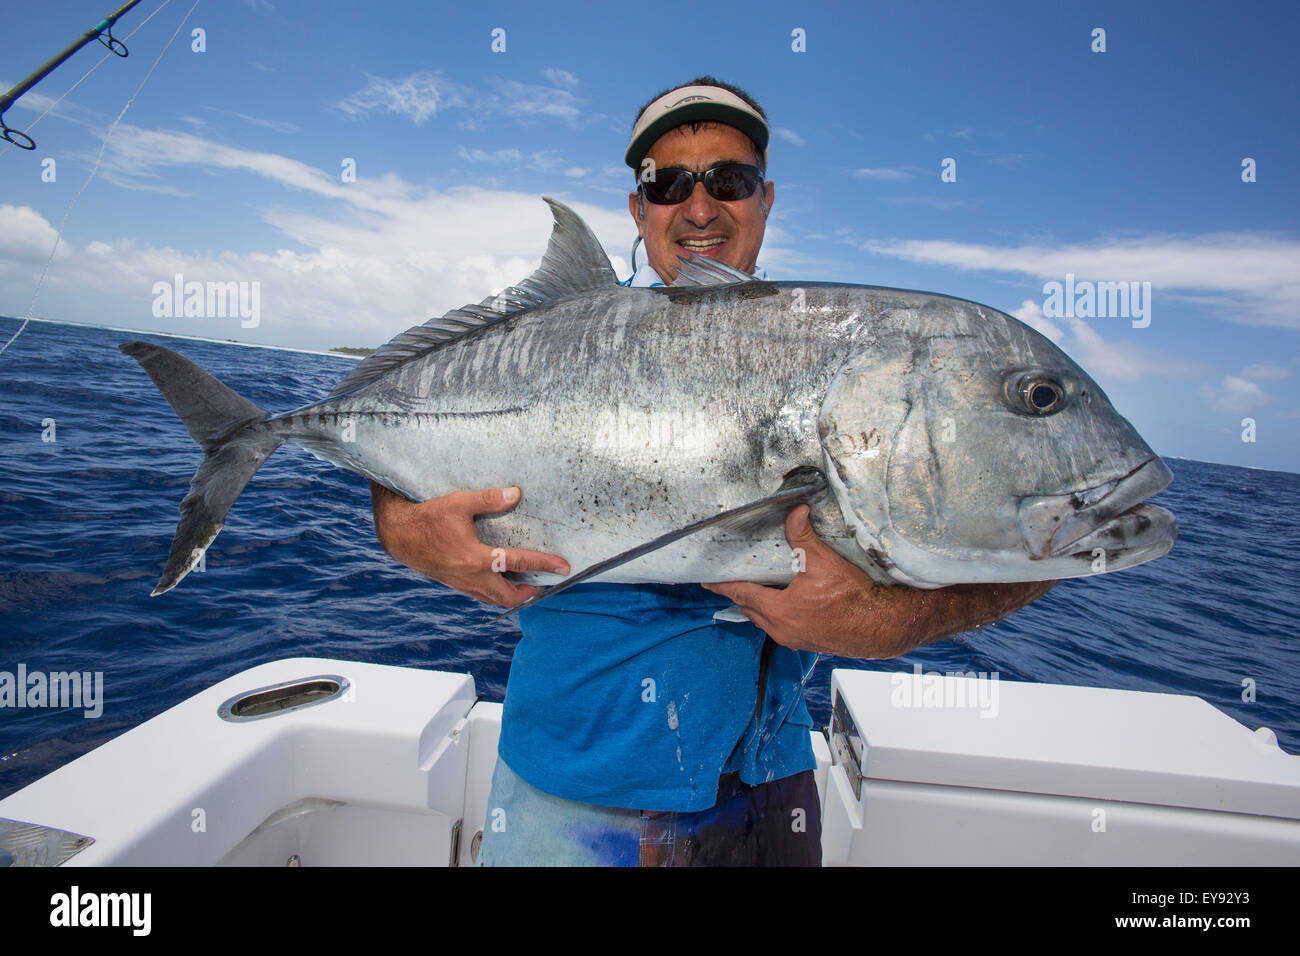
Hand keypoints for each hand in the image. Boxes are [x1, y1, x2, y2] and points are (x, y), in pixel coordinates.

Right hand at [370, 482, 568, 606]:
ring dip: (513, 594)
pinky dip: (496, 591)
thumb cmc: (428, 518)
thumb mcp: (459, 503)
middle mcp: (471, 577)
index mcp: (476, 559)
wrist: (398, 536)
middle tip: (547, 582)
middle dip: (531, 593)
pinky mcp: (455, 583)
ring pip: (494, 599)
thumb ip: (489, 499)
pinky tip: (502, 580)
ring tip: (529, 584)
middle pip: (509, 596)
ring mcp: (462, 583)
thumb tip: (515, 494)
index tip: (562, 566)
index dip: (543, 564)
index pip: (518, 563)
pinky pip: (481, 595)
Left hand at [703, 505, 1054, 658]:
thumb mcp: (826, 562)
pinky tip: (783, 597)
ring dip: (758, 601)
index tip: (706, 578)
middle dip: (738, 591)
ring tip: (753, 583)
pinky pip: (782, 622)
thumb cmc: (856, 598)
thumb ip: (804, 536)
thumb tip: (794, 512)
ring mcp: (794, 638)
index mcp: (778, 611)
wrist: (885, 628)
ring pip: (765, 617)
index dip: (721, 583)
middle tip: (726, 576)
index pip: (739, 593)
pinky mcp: (809, 640)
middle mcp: (781, 628)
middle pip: (749, 607)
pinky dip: (776, 608)